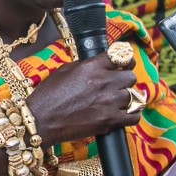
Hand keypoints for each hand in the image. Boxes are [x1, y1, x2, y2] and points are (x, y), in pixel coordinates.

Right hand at [25, 50, 139, 147]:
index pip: (120, 55)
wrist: (41, 120)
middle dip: (125, 79)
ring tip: (120, 101)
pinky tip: (126, 114)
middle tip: (119, 84)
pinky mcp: (109, 121)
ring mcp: (108, 102)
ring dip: (127, 98)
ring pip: (134, 96)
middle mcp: (103, 82)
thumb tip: (98, 65)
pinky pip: (134, 117)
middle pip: (131, 76)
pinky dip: (132, 115)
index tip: (125, 62)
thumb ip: (85, 65)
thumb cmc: (48, 95)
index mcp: (92, 67)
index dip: (125, 59)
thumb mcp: (64, 70)